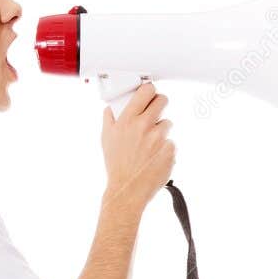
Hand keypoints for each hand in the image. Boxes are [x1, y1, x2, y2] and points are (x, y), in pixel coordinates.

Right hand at [101, 82, 175, 209]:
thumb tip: (111, 107)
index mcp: (127, 120)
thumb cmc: (116, 165)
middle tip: (156, 111)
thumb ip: (110, 119)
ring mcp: (159, 138)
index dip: (150, 89)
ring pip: (167, 123)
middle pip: (162, 100)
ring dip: (162, 129)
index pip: (145, 91)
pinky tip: (155, 156)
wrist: (128, 188)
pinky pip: (171, 142)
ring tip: (150, 143)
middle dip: (160, 103)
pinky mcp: (170, 150)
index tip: (150, 92)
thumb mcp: (106, 138)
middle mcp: (144, 126)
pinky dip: (165, 147)